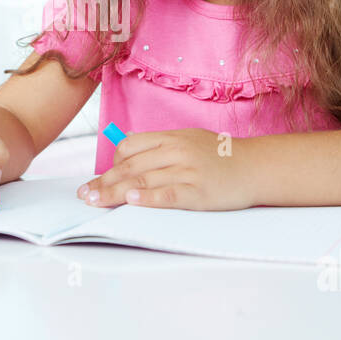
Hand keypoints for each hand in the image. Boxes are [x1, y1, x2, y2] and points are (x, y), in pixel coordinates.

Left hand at [76, 128, 253, 210]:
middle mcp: (176, 151)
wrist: (256, 167)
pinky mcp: (199, 192)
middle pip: (130, 167)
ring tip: (95, 201)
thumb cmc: (222, 156)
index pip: (129, 148)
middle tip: (84, 195)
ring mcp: (187, 171)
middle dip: (104, 182)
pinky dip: (148, 198)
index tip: (98, 180)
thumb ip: (160, 145)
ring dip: (115, 193)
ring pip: (143, 181)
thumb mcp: (189, 139)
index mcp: (171, 138)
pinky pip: (168, 194)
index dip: (110, 165)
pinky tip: (132, 201)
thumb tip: (129, 149)